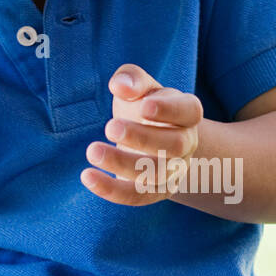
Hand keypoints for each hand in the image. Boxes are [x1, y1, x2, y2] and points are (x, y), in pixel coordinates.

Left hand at [81, 63, 203, 204]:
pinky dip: (112, 190)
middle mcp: (186, 143)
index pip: (188, 111)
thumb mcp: (138, 86)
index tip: (143, 106)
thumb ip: (131, 79)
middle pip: (174, 145)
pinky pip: (138, 196)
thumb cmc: (142, 104)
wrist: (150, 136)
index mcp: (187, 112)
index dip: (169, 110)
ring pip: (155, 175)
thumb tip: (120, 86)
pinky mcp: (156, 191)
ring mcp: (175, 170)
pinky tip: (88, 176)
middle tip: (110, 127)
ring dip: (122, 164)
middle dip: (142, 138)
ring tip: (92, 151)